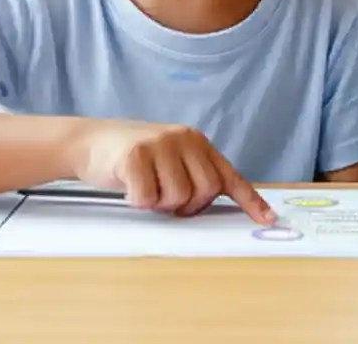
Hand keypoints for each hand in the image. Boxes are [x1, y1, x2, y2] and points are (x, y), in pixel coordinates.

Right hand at [68, 120, 275, 225]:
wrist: (90, 141)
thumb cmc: (133, 158)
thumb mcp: (170, 158)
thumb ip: (193, 173)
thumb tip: (213, 202)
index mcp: (197, 142)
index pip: (229, 176)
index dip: (250, 200)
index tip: (268, 219)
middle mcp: (184, 139)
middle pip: (205, 191)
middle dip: (187, 206)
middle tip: (166, 201)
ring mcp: (160, 144)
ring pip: (178, 197)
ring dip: (160, 204)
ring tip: (145, 188)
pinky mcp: (135, 155)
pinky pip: (147, 198)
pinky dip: (137, 201)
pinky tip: (128, 186)